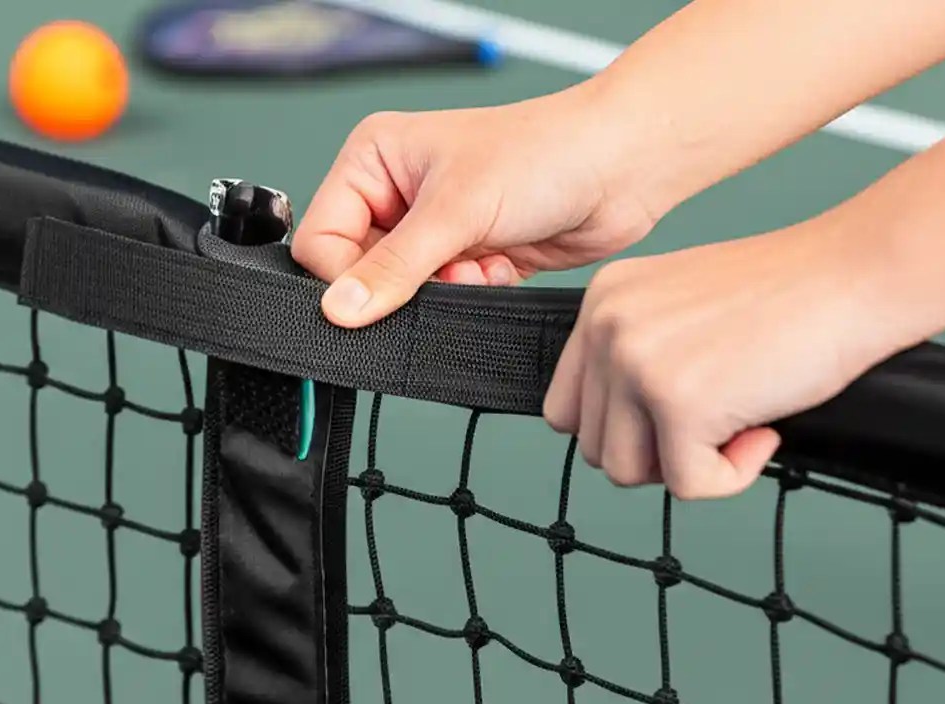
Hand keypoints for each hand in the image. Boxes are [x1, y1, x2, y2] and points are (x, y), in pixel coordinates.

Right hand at [291, 84, 657, 327]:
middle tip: (445, 272)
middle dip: (407, 284)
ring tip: (479, 263)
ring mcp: (432, 224)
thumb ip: (392, 268)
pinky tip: (501, 263)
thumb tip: (339, 310)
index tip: (383, 295)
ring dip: (444, 290)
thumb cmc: (546, 152)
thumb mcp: (456, 211)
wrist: (622, 166)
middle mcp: (396, 190)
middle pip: (361, 270)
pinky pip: (442, 298)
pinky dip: (471, 291)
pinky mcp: (465, 253)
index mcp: (373, 158)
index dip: (347, 276)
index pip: (322, 239)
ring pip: (404, 291)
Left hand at [542, 220, 898, 499]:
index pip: (566, 405)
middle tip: (715, 423)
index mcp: (601, 302)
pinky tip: (762, 430)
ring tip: (737, 423)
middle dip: (654, 451)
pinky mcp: (679, 402)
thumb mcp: (678, 308)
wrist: (852, 275)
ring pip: (626, 471)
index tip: (671, 420)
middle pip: (593, 444)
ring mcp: (636, 364)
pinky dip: (732, 476)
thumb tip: (618, 430)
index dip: (620, 429)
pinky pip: (689, 484)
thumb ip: (636, 356)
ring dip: (686, 465)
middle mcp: (606, 327)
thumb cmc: (786, 295)